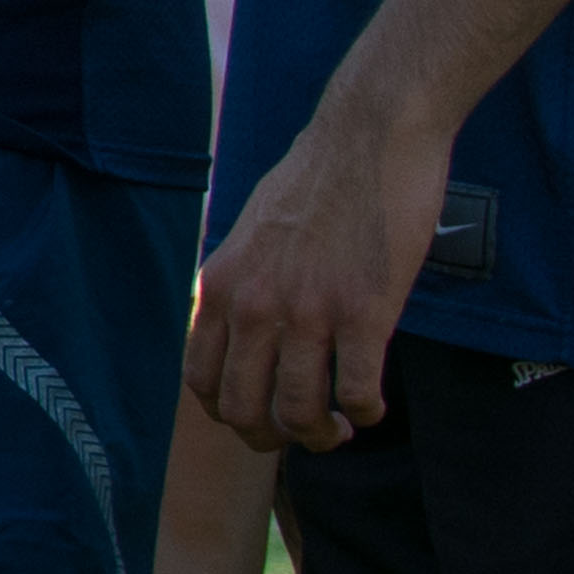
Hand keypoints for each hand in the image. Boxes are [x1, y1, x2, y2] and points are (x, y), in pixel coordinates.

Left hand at [188, 110, 442, 449]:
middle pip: (244, 411)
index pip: (201, 382)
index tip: (259, 416)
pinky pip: (357, 391)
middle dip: (272, 439)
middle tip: (304, 434)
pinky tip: (372, 406)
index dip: (229, 414)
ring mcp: (307, 311)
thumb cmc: (317, 179)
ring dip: (322, 436)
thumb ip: (242, 285)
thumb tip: (242, 332)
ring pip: (299, 413)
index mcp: (221, 286)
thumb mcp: (250, 232)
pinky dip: (365, 411)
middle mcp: (254, 305)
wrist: (368, 135)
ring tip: (342, 428)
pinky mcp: (364, 311)